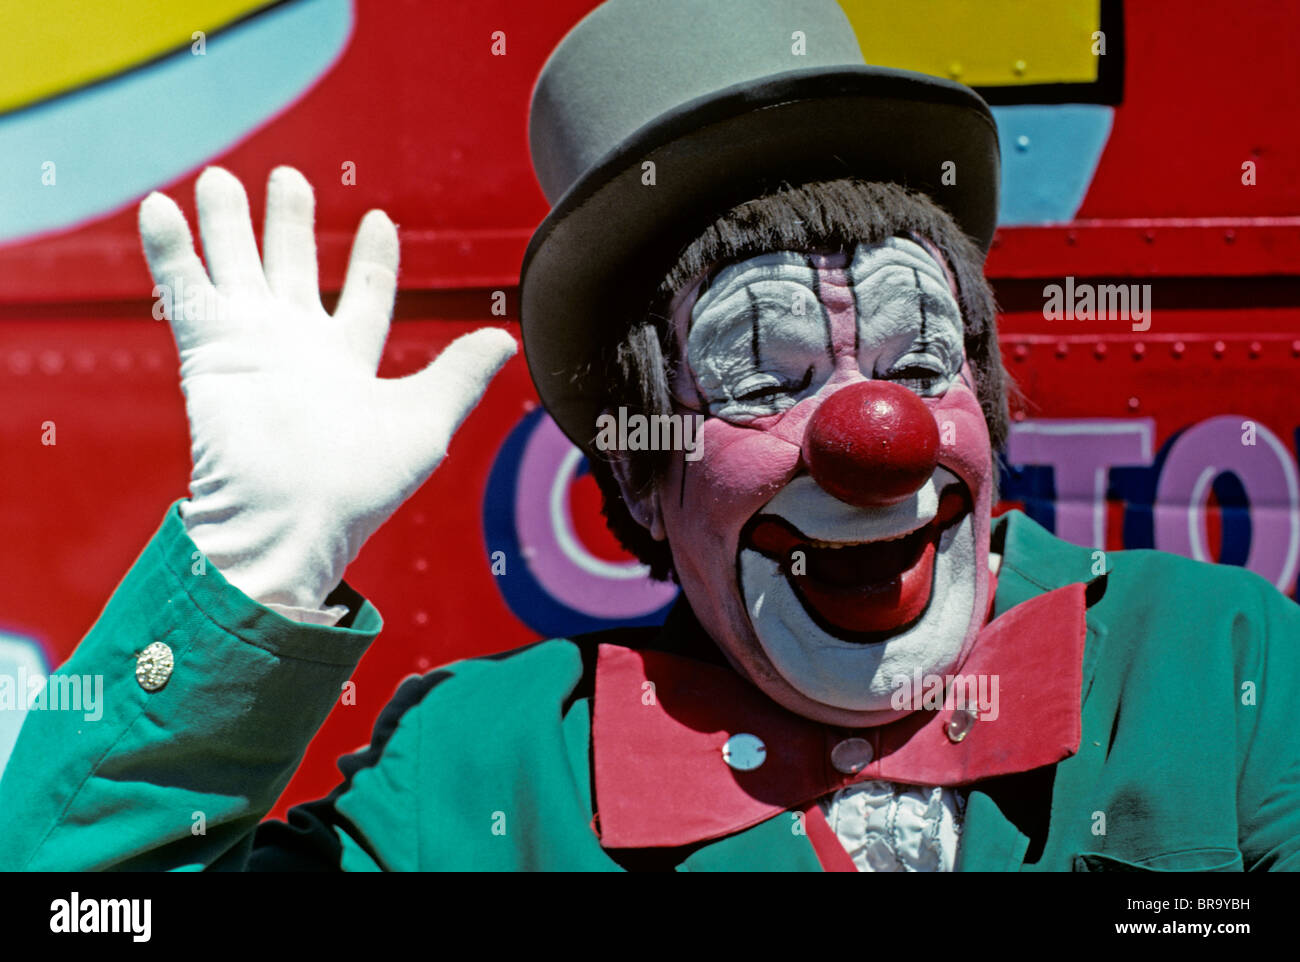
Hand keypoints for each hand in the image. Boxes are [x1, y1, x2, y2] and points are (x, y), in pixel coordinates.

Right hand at [139, 166, 515, 610]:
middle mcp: (298, 347)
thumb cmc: (361, 484)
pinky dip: (171, 248)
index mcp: (350, 362)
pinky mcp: (209, 350)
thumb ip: (461, 374)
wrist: (291, 517)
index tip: (381, 219)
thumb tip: (510, 339)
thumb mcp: (426, 421)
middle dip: (290, 222)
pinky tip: (159, 205)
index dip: (372, 259)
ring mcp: (251, 345)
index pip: (363, 296)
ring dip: (227, 222)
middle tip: (288, 176)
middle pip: (292, 267)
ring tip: (221, 176)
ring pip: (236, 266)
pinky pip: (185, 289)